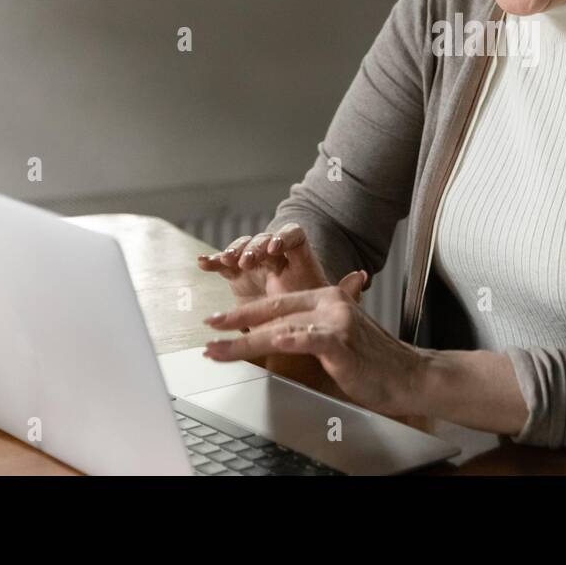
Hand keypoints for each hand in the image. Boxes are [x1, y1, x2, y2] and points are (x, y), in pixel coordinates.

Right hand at [196, 222, 365, 305]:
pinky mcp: (236, 277)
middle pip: (263, 240)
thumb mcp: (329, 306)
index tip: (274, 249)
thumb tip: (361, 277)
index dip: (283, 238)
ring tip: (226, 261)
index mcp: (299, 259)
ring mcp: (254, 265)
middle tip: (248, 260)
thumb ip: (344, 293)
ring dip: (234, 252)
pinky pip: (224, 265)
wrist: (293, 328)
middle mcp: (276, 257)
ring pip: (243, 248)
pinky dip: (214, 262)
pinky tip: (204, 263)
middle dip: (255, 247)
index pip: (293, 236)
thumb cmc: (313, 312)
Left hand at [201, 283, 425, 417]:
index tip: (219, 321)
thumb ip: (316, 330)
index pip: (278, 303)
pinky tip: (264, 346)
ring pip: (280, 327)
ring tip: (217, 350)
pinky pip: (306, 339)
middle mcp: (330, 302)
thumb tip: (289, 334)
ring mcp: (336, 320)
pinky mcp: (341, 341)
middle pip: (273, 312)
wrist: (410, 375)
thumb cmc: (376, 362)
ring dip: (244, 341)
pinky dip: (284, 342)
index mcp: (328, 298)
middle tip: (208, 329)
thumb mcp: (342, 337)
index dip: (246, 312)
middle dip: (235, 322)